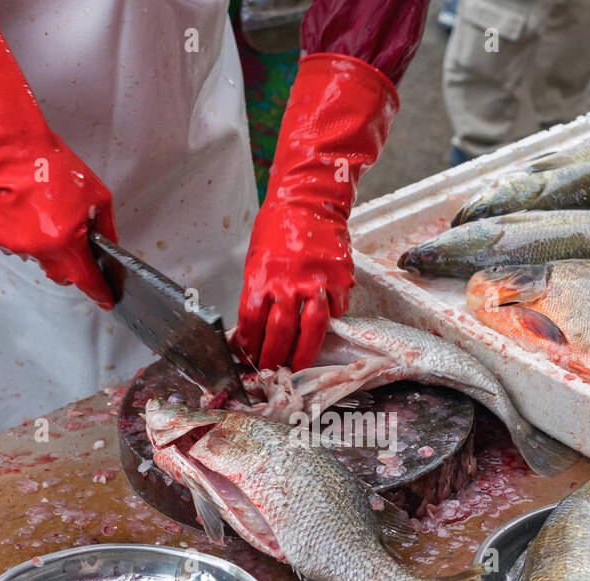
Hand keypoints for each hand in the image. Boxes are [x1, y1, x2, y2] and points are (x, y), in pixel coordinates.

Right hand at [0, 17, 116, 307]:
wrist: (14, 155)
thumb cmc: (56, 170)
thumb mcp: (97, 196)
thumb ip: (106, 227)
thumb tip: (109, 246)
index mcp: (68, 241)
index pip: (87, 279)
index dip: (99, 292)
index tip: (106, 301)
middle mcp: (43, 250)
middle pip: (64, 276)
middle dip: (74, 267)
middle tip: (76, 242)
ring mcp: (21, 247)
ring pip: (43, 262)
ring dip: (52, 251)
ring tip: (51, 220)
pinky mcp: (3, 241)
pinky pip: (24, 250)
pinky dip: (32, 240)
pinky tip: (33, 217)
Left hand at [236, 205, 351, 370]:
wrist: (309, 200)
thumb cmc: (278, 227)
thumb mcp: (256, 258)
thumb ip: (258, 290)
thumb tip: (253, 325)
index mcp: (262, 277)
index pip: (252, 321)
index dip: (250, 344)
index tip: (249, 355)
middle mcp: (289, 283)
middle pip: (281, 332)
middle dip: (274, 356)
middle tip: (271, 370)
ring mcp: (317, 282)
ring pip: (312, 329)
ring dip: (305, 352)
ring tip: (298, 366)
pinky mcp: (340, 279)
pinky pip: (337, 309)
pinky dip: (331, 320)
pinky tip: (323, 326)